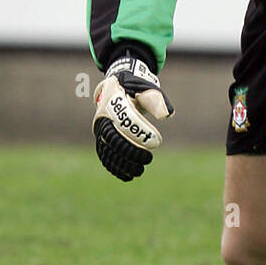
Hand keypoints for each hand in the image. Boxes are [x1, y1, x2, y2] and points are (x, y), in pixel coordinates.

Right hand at [92, 55, 173, 180]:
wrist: (119, 88)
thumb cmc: (136, 89)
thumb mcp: (147, 89)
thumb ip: (156, 101)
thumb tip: (166, 116)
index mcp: (113, 100)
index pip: (126, 120)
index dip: (142, 132)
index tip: (157, 142)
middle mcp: (103, 116)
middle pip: (114, 138)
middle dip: (131, 151)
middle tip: (148, 158)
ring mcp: (100, 128)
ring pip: (108, 149)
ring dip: (123, 163)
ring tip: (139, 171)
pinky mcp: (101, 138)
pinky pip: (105, 154)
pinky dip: (115, 166)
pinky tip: (127, 176)